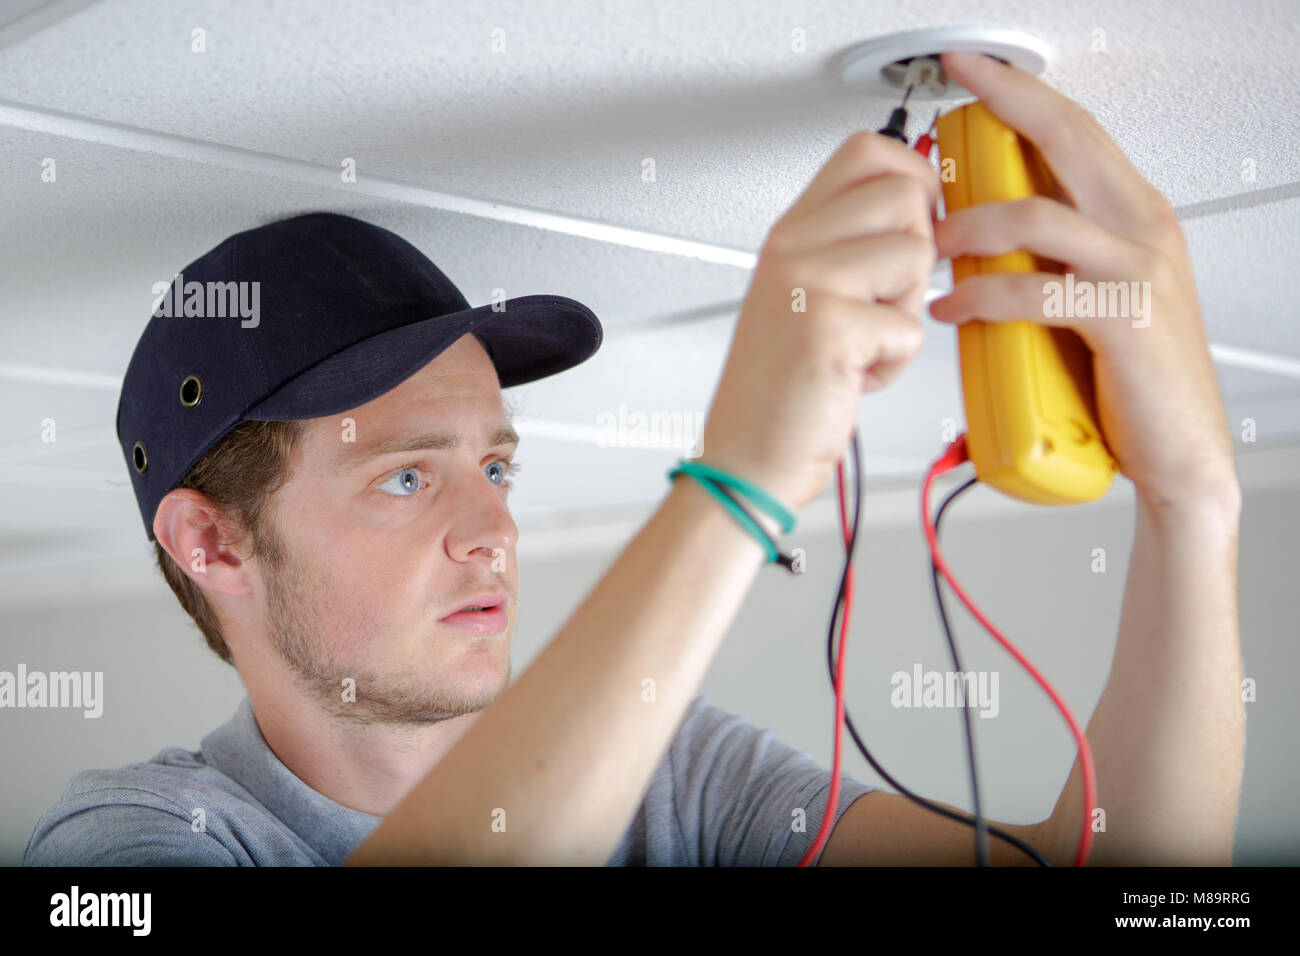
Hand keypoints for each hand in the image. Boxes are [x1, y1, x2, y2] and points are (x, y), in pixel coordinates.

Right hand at [699, 129, 937, 512]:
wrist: (745, 460)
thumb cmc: (780, 389)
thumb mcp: (804, 296)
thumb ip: (847, 244)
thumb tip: (920, 205)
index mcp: (790, 232)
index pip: (867, 150)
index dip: (913, 177)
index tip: (913, 224)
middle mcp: (792, 246)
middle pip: (905, 192)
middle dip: (918, 250)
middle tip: (880, 299)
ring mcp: (806, 282)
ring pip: (916, 252)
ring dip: (906, 308)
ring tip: (863, 339)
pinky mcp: (828, 328)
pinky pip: (910, 325)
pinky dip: (894, 363)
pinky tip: (853, 375)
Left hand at [929, 51, 1239, 512]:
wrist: (1179, 454)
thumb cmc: (1128, 379)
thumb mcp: (1086, 299)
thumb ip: (1047, 258)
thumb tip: (975, 234)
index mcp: (1134, 216)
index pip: (1076, 132)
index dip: (1023, 94)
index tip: (974, 71)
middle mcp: (1143, 229)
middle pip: (1067, 141)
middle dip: (1003, 107)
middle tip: (952, 92)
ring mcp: (1138, 271)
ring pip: (1038, 217)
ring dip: (970, 225)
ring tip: (931, 244)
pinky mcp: (1124, 321)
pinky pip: (1036, 292)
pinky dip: (982, 296)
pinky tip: (951, 309)